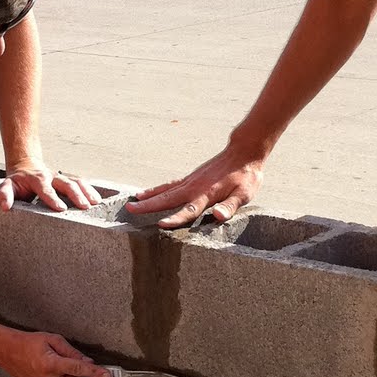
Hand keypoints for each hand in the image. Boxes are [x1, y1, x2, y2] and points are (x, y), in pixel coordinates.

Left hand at [0, 163, 101, 212]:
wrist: (26, 166)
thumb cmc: (17, 182)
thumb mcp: (7, 186)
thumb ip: (4, 195)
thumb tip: (5, 207)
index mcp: (37, 179)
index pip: (45, 188)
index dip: (52, 198)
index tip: (61, 209)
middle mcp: (52, 176)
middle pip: (66, 183)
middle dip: (76, 194)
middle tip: (84, 207)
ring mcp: (62, 177)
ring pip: (77, 181)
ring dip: (87, 191)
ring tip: (95, 203)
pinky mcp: (68, 180)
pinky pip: (82, 183)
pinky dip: (90, 190)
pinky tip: (98, 201)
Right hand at [0, 328, 110, 376]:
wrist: (7, 352)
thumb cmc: (29, 343)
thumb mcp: (52, 340)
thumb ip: (71, 352)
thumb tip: (87, 362)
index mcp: (51, 363)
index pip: (78, 369)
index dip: (95, 373)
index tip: (107, 376)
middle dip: (78, 376)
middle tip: (69, 363)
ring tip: (51, 365)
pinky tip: (45, 372)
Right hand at [125, 145, 264, 229]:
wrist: (243, 152)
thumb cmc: (246, 177)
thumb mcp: (244, 194)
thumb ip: (230, 206)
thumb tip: (219, 217)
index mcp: (207, 194)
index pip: (189, 209)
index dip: (176, 218)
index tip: (160, 224)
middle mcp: (194, 187)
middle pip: (168, 198)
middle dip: (149, 205)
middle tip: (130, 210)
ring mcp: (190, 181)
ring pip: (165, 190)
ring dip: (148, 197)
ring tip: (132, 202)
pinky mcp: (190, 178)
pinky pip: (169, 185)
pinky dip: (157, 189)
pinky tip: (147, 194)